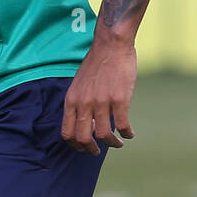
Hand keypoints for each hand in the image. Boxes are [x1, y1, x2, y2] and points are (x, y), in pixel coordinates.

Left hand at [61, 36, 136, 153]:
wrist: (111, 45)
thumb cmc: (96, 63)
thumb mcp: (78, 84)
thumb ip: (79, 103)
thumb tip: (88, 123)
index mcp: (72, 100)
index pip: (67, 132)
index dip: (74, 144)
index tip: (83, 147)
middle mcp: (84, 103)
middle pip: (83, 138)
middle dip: (90, 150)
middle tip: (97, 151)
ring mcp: (101, 102)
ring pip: (104, 135)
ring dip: (112, 144)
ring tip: (117, 143)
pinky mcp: (119, 99)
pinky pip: (123, 125)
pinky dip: (127, 134)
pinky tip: (130, 133)